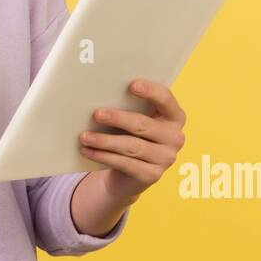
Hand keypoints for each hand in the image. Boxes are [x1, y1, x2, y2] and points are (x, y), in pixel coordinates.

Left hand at [80, 79, 186, 205]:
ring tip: (85, 136)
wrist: (129, 173)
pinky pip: (125, 163)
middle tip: (96, 114)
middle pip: (143, 125)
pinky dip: (103, 156)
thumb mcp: (133, 120)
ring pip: (131, 146)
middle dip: (118, 118)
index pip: (165, 100)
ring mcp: (166, 158)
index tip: (132, 85)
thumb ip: (127, 106)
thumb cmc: (130, 135)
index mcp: (174, 117)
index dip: (150, 91)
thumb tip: (99, 95)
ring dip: (105, 140)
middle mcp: (175, 137)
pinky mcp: (152, 175)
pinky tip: (88, 151)